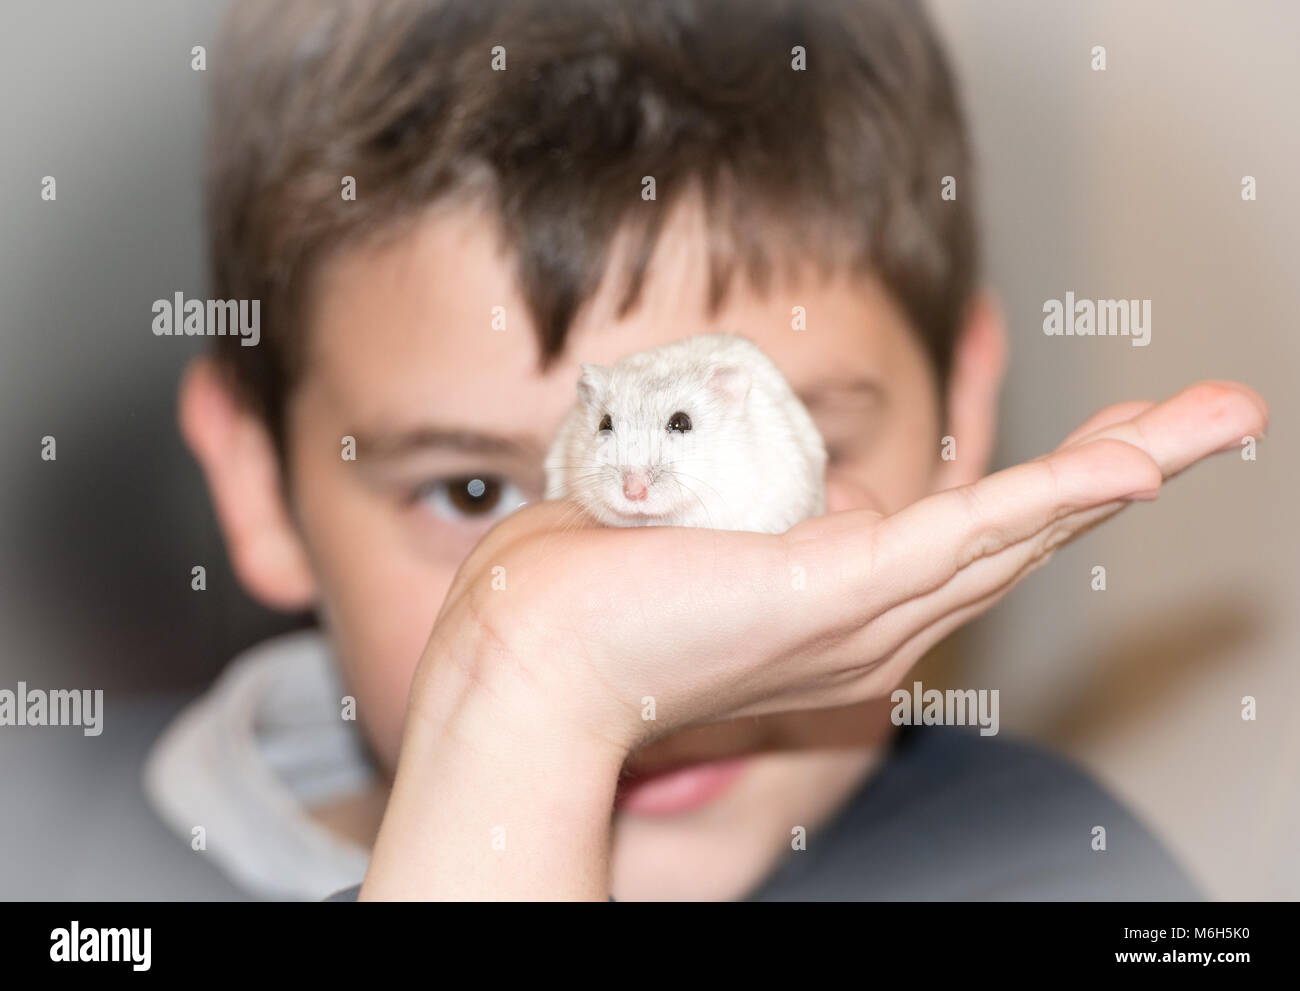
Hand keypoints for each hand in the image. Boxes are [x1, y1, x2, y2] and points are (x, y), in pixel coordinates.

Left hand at [416, 380, 1266, 749]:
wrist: (529, 657)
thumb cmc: (584, 595)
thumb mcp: (691, 527)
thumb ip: (750, 504)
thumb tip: (777, 482)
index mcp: (841, 604)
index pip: (966, 534)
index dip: (1043, 484)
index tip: (1103, 433)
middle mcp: (873, 620)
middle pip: (1021, 534)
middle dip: (1120, 468)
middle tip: (1207, 417)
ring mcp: (866, 612)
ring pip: (1021, 528)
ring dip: (1126, 466)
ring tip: (1217, 418)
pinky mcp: (841, 593)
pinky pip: (969, 532)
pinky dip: (1055, 495)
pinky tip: (1131, 461)